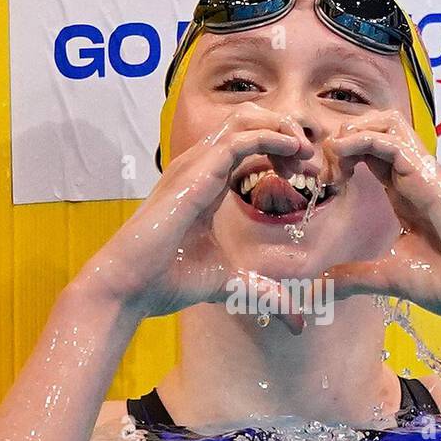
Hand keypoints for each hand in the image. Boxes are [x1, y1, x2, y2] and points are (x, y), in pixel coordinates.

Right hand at [79, 103, 313, 331]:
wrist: (130, 286)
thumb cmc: (167, 281)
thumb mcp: (231, 284)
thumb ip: (264, 293)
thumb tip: (296, 320)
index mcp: (206, 184)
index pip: (248, 146)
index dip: (281, 153)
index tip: (307, 176)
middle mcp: (200, 167)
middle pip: (249, 121)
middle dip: (286, 132)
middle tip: (311, 160)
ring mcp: (196, 165)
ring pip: (246, 119)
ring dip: (282, 129)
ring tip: (306, 153)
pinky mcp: (197, 173)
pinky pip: (241, 139)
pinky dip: (272, 139)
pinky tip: (293, 155)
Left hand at [323, 109, 440, 326]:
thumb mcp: (388, 277)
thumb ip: (354, 277)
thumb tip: (321, 285)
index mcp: (406, 194)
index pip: (371, 153)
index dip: (342, 157)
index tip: (324, 185)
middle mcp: (415, 177)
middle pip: (377, 127)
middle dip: (343, 138)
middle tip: (325, 172)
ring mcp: (423, 173)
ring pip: (385, 122)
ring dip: (351, 133)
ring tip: (334, 164)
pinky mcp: (428, 176)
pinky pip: (390, 139)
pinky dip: (359, 140)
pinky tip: (341, 161)